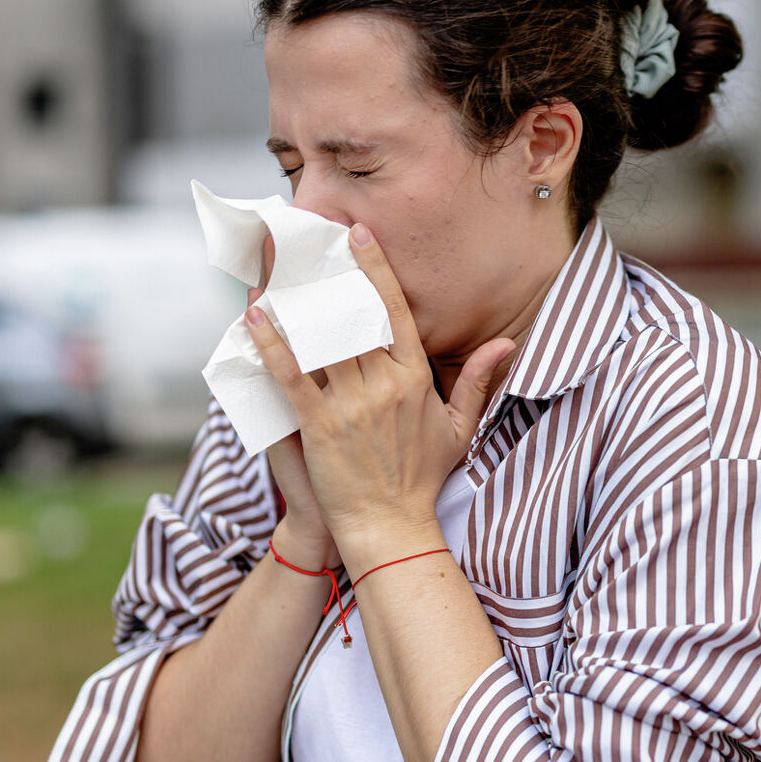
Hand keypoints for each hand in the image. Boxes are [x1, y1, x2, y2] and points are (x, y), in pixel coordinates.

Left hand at [243, 222, 515, 562]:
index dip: (374, 269)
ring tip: (274, 271)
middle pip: (351, 316)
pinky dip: (272, 345)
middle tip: (302, 244)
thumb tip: (506, 343)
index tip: (357, 235)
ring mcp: (351, 404)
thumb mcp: (459, 428)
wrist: (392, 526)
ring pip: (320, 339)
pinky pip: (292, 375)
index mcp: (415, 379)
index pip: (394, 311)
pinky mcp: (320, 425)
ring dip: (294, 303)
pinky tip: (255, 318)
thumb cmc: (422, 479)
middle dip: (325, 277)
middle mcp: (384, 384)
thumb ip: (479, 381)